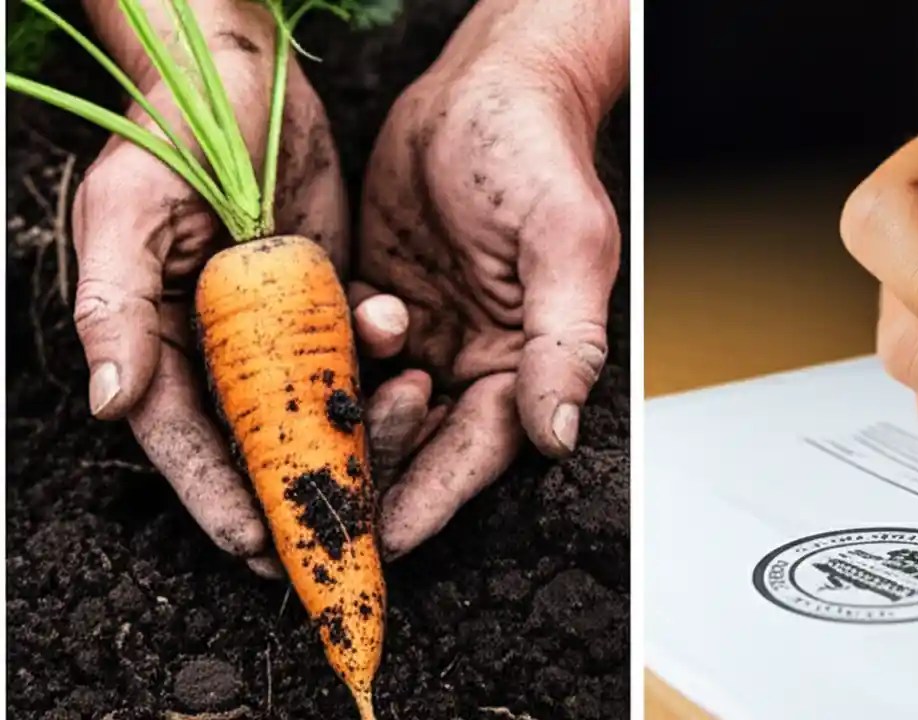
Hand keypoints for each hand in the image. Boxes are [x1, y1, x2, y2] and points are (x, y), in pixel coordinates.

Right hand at [72, 0, 347, 574]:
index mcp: (159, 342)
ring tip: (398, 414)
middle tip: (338, 527)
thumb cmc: (170, 136)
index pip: (186, 438)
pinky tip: (396, 339)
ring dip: (354, 421)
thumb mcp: (127, 214)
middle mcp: (219, 348)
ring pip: (315, 403)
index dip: (216, 494)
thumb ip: (115, 309)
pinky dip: (376, 356)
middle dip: (297, 482)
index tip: (253, 541)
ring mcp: (276, 329)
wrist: (242, 79)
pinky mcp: (326, 303)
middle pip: (257, 437)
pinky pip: (354, 352)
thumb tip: (108, 405)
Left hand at [351, 0, 626, 558]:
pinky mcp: (377, 300)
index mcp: (525, 359)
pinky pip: (340, 352)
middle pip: (421, 440)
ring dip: (339, 420)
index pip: (481, 447)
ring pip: (373, 405)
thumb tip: (559, 433)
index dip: (435, 495)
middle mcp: (473, 356)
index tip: (386, 537)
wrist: (484, 86)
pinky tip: (292, 360)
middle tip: (319, 498)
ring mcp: (423, 332)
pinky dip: (317, 365)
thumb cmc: (535, 154)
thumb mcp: (564, 246)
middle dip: (374, 471)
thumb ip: (565, 343)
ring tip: (300, 430)